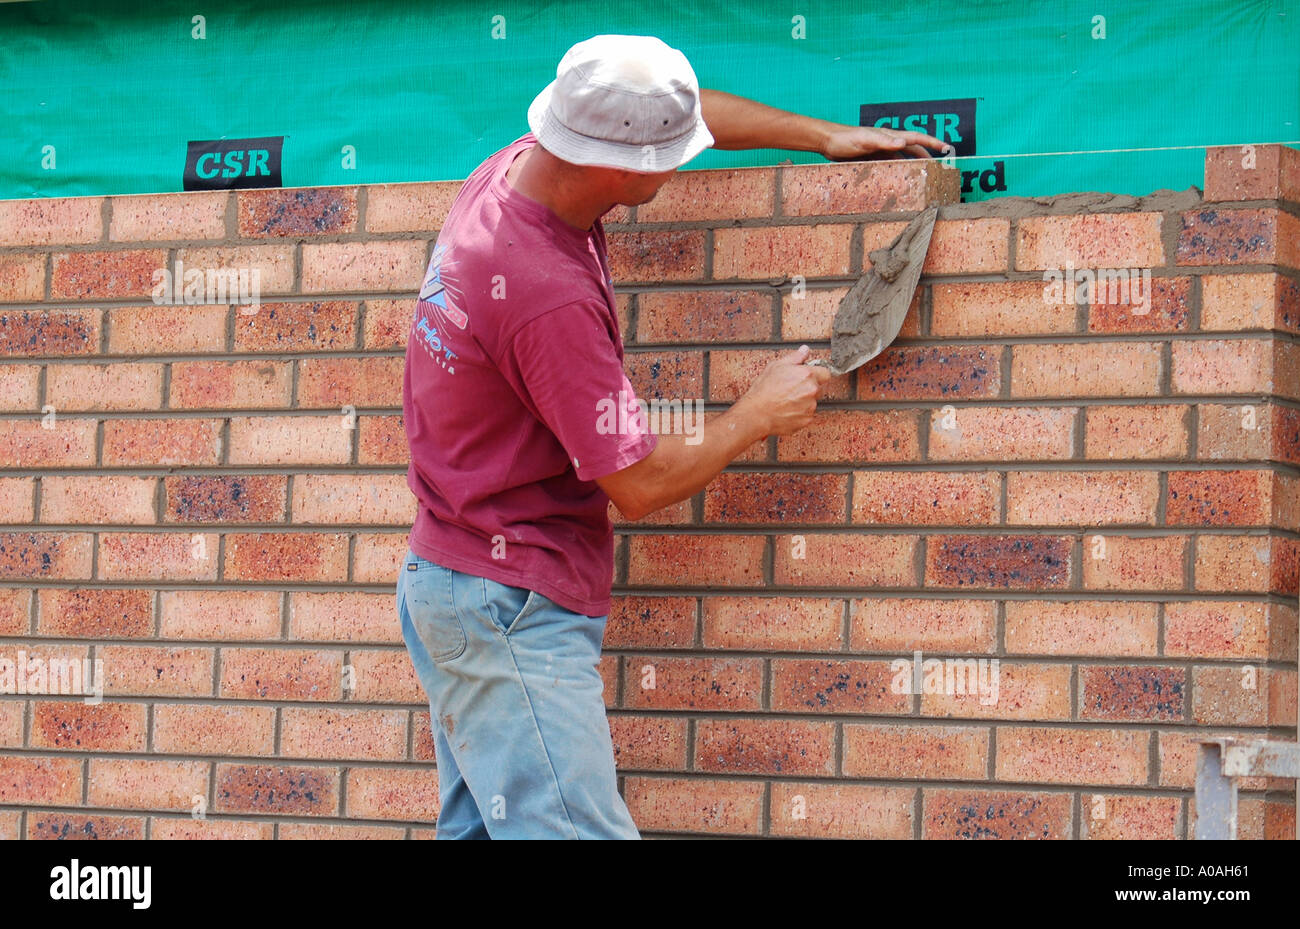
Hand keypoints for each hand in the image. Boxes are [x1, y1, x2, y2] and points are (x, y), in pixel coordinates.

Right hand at [735, 345, 832, 436]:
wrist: (757, 413)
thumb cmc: (763, 390)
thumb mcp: (776, 366)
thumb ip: (795, 357)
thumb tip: (805, 350)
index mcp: (807, 375)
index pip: (825, 373)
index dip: (817, 374)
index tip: (810, 376)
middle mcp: (812, 390)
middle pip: (820, 388)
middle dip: (809, 388)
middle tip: (792, 389)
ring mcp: (810, 407)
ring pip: (812, 402)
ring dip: (804, 401)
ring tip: (786, 401)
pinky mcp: (806, 420)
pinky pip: (807, 415)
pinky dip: (799, 413)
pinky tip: (786, 410)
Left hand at [822, 125, 953, 160]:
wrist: (828, 141)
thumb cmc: (845, 138)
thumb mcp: (865, 139)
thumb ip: (884, 140)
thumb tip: (903, 142)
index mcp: (889, 136)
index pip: (916, 138)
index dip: (932, 142)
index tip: (946, 148)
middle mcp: (887, 142)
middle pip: (912, 148)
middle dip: (927, 154)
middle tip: (939, 164)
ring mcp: (880, 150)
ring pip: (902, 157)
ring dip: (913, 163)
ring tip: (923, 173)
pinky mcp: (871, 157)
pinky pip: (889, 163)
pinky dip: (898, 169)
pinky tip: (900, 177)